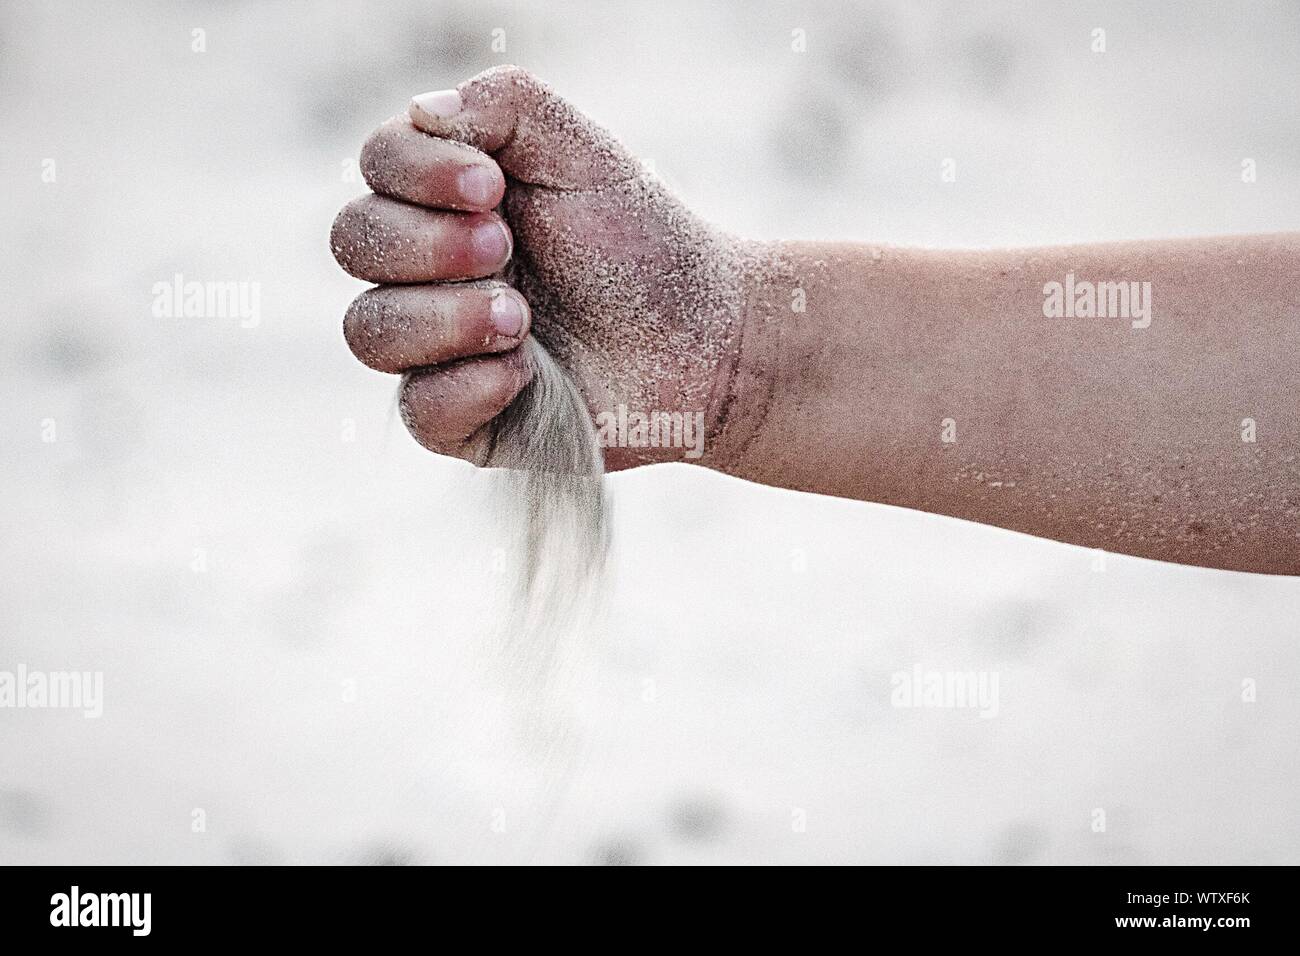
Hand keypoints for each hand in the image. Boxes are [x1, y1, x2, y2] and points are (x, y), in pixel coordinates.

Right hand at [330, 65, 751, 469]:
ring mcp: (438, 349)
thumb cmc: (643, 245)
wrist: (706, 339)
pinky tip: (526, 371)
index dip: (417, 173)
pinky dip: (469, 385)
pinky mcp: (463, 420)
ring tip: (521, 317)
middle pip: (355, 244)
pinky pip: (418, 410)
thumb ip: (502, 104)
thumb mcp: (580, 151)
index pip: (376, 166)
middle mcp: (428, 271)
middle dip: (428, 244)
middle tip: (506, 248)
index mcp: (446, 200)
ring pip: (369, 330)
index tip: (494, 188)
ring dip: (445, 316)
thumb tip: (420, 111)